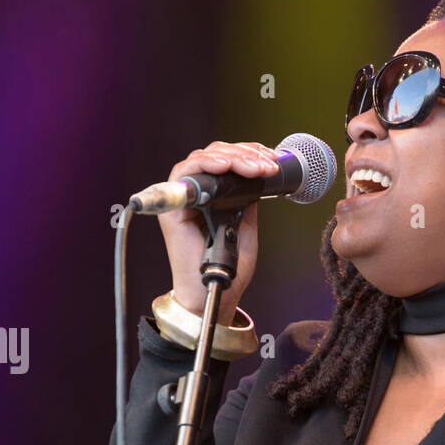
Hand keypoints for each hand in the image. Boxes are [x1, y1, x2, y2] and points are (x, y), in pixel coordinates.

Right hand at [157, 140, 280, 326]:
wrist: (217, 292)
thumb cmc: (228, 265)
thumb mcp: (246, 223)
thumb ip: (246, 199)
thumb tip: (257, 173)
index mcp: (212, 196)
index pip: (226, 161)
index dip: (247, 153)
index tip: (270, 158)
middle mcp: (195, 194)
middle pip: (216, 155)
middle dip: (245, 155)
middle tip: (267, 165)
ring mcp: (183, 199)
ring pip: (203, 159)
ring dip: (233, 158)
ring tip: (255, 167)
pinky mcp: (174, 209)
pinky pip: (184, 174)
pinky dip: (206, 165)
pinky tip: (226, 166)